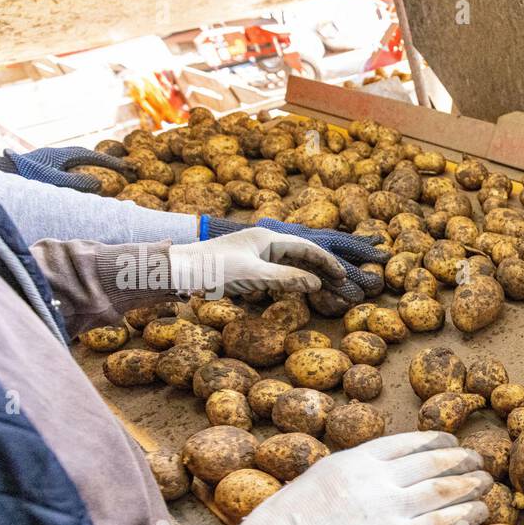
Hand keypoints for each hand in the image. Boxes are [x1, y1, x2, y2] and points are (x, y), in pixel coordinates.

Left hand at [0, 146, 133, 192]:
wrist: (3, 175)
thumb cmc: (26, 179)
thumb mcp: (54, 181)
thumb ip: (77, 182)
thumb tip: (99, 183)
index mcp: (62, 155)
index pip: (92, 155)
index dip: (111, 162)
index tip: (128, 168)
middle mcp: (57, 154)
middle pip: (87, 155)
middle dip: (107, 161)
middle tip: (125, 169)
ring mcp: (51, 160)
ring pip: (79, 159)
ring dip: (96, 164)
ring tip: (110, 172)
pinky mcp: (46, 167)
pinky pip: (72, 166)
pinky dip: (85, 169)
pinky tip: (87, 178)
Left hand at [169, 227, 346, 298]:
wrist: (181, 270)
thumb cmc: (215, 269)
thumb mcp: (255, 276)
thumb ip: (287, 279)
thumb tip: (317, 283)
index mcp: (268, 238)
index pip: (306, 247)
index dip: (326, 261)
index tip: (341, 275)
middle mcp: (263, 241)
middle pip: (300, 252)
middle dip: (321, 266)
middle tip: (339, 281)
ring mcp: (254, 251)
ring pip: (289, 260)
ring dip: (307, 272)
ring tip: (324, 285)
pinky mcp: (246, 263)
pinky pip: (276, 268)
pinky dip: (291, 277)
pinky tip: (296, 286)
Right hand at [194, 432, 491, 524]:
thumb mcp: (305, 489)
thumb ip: (336, 485)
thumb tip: (351, 490)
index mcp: (348, 461)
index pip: (402, 443)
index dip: (430, 441)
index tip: (446, 440)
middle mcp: (374, 478)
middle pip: (429, 461)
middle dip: (457, 458)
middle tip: (477, 458)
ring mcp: (388, 509)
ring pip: (443, 489)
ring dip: (469, 483)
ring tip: (486, 481)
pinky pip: (443, 522)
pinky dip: (466, 514)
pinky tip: (480, 511)